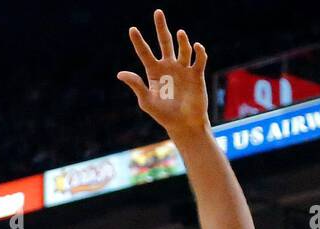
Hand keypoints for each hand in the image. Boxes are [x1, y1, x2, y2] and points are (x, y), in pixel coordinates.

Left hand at [118, 10, 210, 141]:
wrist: (184, 124)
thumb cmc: (164, 115)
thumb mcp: (147, 101)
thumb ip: (136, 85)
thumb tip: (120, 73)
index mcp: (154, 72)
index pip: (144, 52)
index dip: (138, 41)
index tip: (132, 29)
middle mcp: (168, 66)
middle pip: (164, 42)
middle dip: (161, 27)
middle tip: (157, 12)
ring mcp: (183, 69)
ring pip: (182, 48)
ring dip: (182, 40)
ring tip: (180, 33)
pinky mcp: (197, 74)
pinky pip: (199, 59)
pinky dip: (199, 52)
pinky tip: (197, 47)